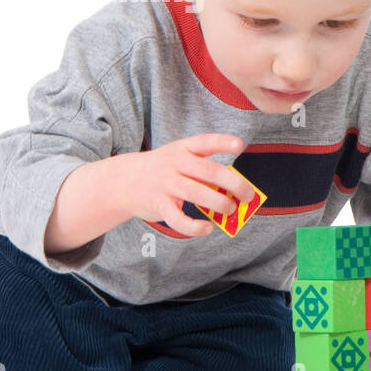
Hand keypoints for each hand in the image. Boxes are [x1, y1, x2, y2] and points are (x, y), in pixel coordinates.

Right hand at [119, 134, 252, 237]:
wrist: (123, 181)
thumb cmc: (162, 171)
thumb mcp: (178, 159)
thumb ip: (202, 170)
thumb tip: (231, 192)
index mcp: (182, 148)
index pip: (204, 142)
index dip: (222, 142)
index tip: (240, 145)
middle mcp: (174, 163)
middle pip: (209, 171)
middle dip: (233, 184)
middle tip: (247, 196)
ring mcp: (166, 184)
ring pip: (197, 193)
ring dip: (219, 203)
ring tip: (230, 210)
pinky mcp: (159, 204)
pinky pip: (179, 219)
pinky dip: (195, 227)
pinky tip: (207, 228)